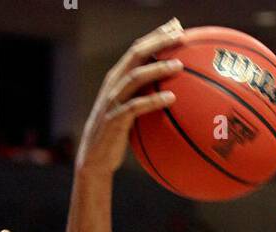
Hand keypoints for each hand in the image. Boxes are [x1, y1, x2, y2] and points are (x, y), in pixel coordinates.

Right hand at [75, 19, 184, 177]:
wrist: (95, 160)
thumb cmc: (116, 136)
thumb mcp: (129, 112)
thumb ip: (143, 97)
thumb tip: (172, 93)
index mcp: (118, 77)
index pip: (137, 49)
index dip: (156, 35)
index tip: (176, 26)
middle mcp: (114, 84)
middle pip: (136, 54)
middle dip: (158, 41)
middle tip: (180, 35)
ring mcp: (113, 101)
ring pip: (135, 76)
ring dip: (157, 68)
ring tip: (179, 65)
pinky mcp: (115, 120)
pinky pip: (136, 106)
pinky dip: (154, 100)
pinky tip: (171, 99)